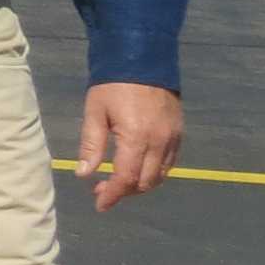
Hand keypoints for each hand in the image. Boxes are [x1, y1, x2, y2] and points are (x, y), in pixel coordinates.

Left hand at [76, 82, 182, 212]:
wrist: (143, 59)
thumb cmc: (112, 85)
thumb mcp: (94, 112)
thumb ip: (91, 145)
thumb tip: (84, 175)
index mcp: (136, 137)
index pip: (126, 178)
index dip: (112, 195)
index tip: (99, 205)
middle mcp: (159, 142)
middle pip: (145, 182)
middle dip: (124, 192)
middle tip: (103, 190)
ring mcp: (173, 138)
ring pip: (160, 176)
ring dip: (140, 185)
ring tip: (118, 182)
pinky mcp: (180, 133)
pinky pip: (170, 163)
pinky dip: (155, 173)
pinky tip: (138, 169)